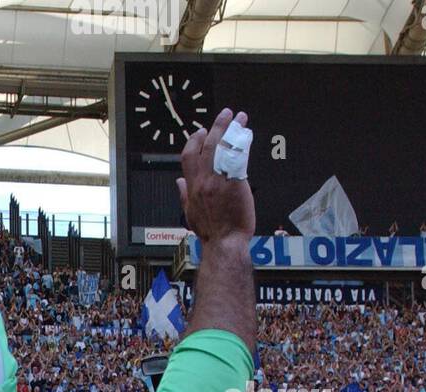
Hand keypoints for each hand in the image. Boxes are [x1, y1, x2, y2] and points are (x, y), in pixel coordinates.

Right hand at [175, 109, 255, 242]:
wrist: (224, 242)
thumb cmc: (210, 231)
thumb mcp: (190, 213)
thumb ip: (184, 194)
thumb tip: (178, 183)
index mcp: (192, 187)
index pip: (188, 156)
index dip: (194, 140)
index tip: (201, 131)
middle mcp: (204, 181)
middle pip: (206, 146)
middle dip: (215, 127)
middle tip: (225, 115)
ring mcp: (219, 180)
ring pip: (223, 147)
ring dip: (231, 129)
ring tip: (239, 118)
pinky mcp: (235, 182)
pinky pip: (238, 157)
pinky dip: (242, 143)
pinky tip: (247, 134)